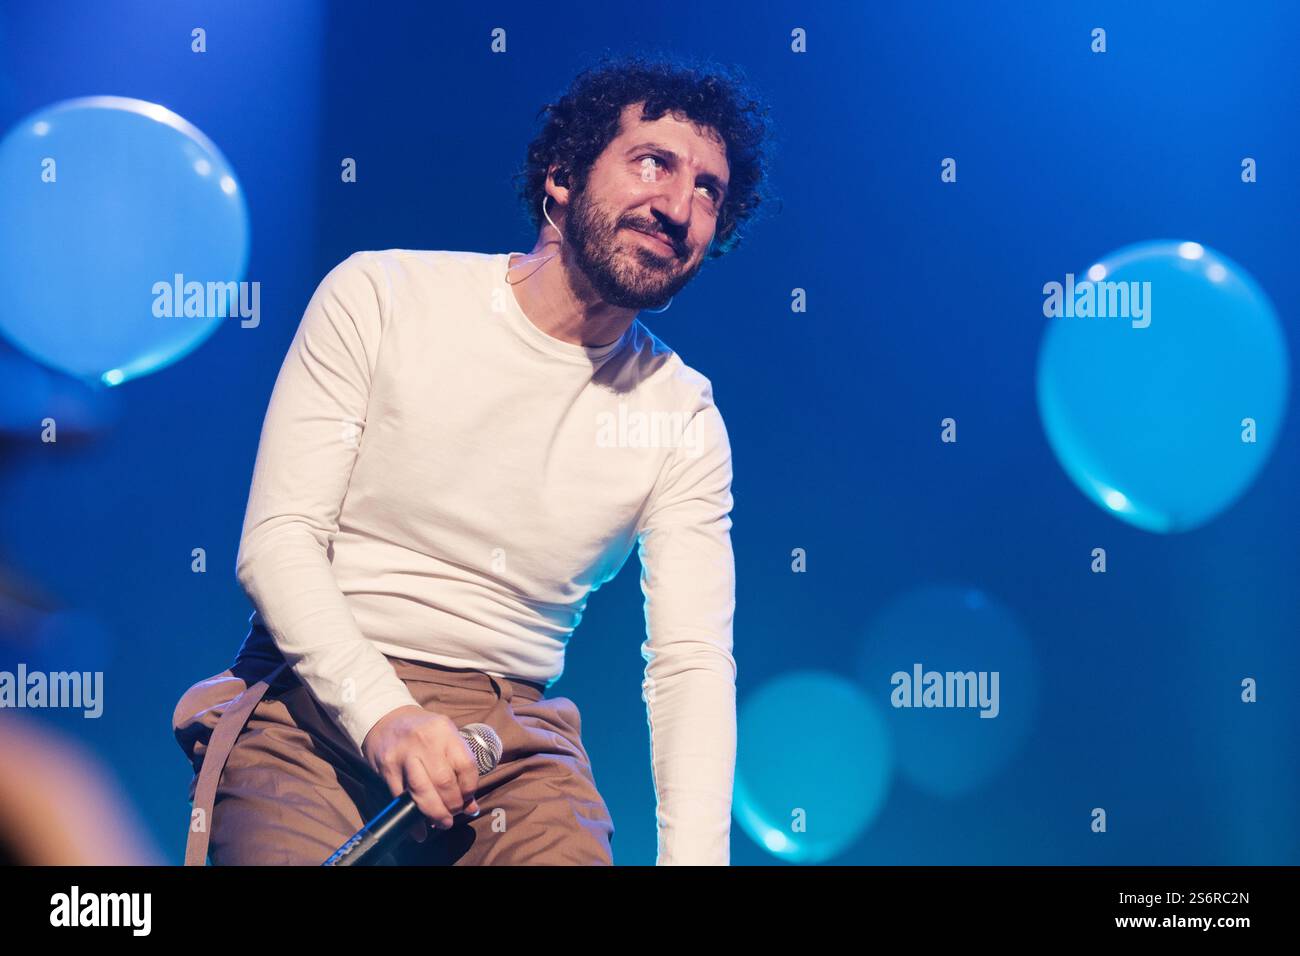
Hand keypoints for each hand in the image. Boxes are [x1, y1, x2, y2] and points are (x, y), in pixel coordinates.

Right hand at [361, 705, 481, 842]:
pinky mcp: (387, 768)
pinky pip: (401, 799)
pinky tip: (419, 830)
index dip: (470, 789)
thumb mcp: (443, 738)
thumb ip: (458, 768)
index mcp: (444, 731)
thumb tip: (471, 807)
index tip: (468, 799)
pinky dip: (412, 820)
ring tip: (441, 823)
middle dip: (453, 805)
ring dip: (435, 813)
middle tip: (453, 815)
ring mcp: (404, 755)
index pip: (466, 766)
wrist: (385, 719)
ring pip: (423, 791)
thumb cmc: (421, 732)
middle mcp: (425, 741)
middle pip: (444, 782)